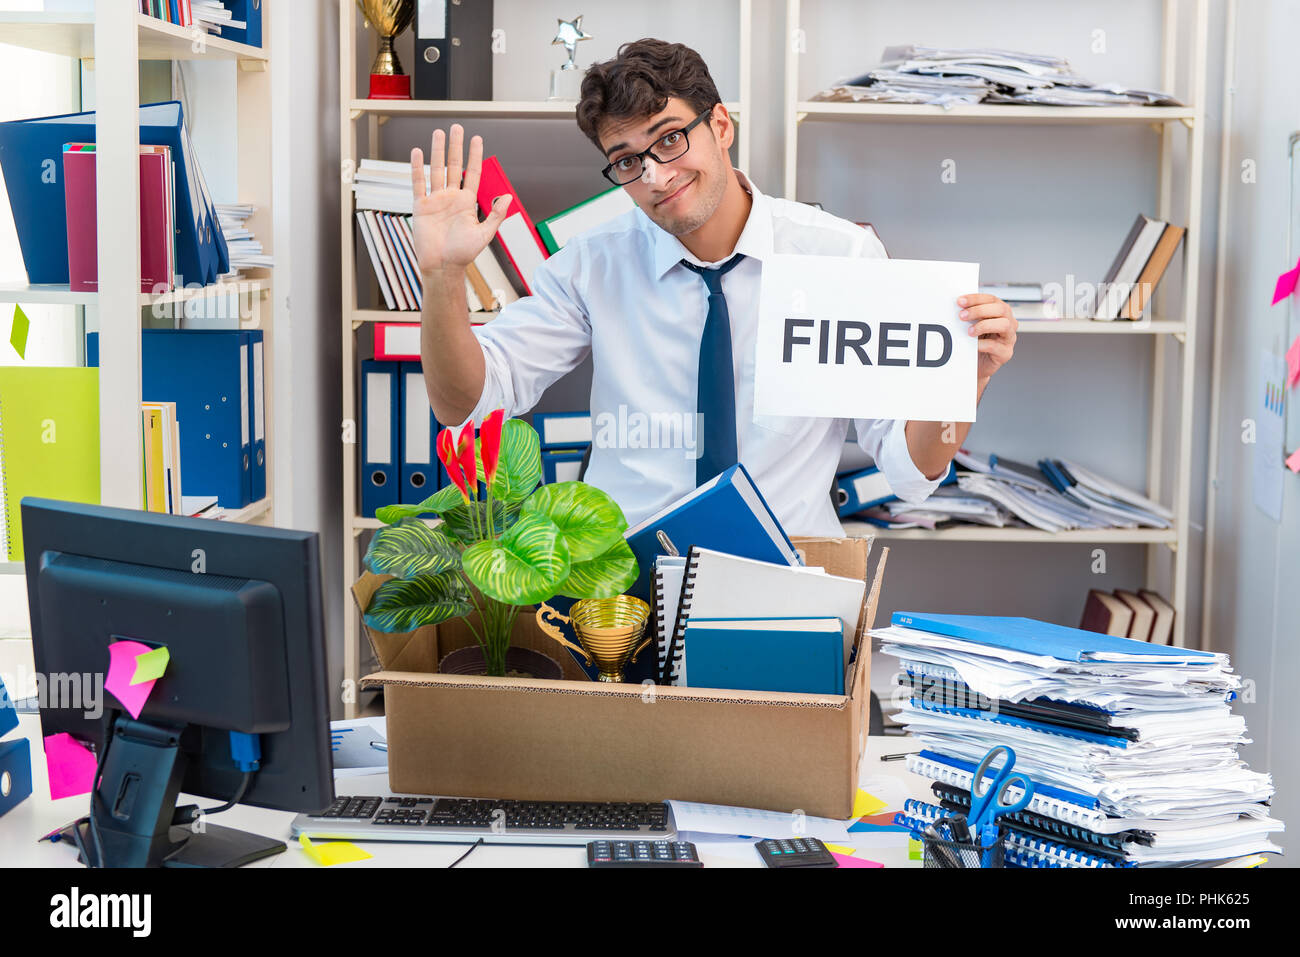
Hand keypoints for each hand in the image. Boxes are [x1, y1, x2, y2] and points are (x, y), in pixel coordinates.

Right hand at [410, 124, 511, 276]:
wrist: (443, 267)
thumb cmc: (463, 254)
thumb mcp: (484, 233)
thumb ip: (496, 214)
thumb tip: (507, 196)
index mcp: (467, 203)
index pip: (473, 173)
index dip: (475, 156)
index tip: (477, 139)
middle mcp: (452, 198)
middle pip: (454, 166)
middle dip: (456, 147)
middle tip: (457, 128)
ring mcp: (436, 200)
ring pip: (437, 170)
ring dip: (438, 151)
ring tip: (439, 133)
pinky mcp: (421, 206)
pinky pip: (419, 183)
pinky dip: (417, 168)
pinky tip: (417, 153)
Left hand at [958, 293, 1016, 381]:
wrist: (977, 366)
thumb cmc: (975, 343)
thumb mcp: (973, 325)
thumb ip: (970, 315)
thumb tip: (957, 306)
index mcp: (1000, 312)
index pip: (992, 299)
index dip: (976, 299)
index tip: (960, 301)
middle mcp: (1008, 323)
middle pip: (1001, 309)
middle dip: (979, 310)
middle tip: (962, 316)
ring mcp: (1009, 338)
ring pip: (1004, 325)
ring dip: (984, 325)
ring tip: (969, 331)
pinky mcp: (1005, 353)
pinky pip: (995, 346)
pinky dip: (982, 344)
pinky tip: (973, 345)